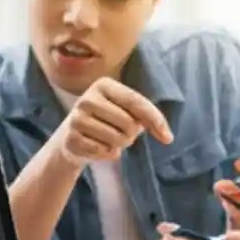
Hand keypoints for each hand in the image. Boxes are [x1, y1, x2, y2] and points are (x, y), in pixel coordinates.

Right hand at [51, 77, 173, 166]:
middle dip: (132, 134)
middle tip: (122, 133)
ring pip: (117, 140)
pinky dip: (108, 154)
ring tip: (109, 140)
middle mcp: (87, 99)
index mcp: (103, 85)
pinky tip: (98, 147)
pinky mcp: (71, 139)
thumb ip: (145, 117)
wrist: (71, 137)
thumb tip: (166, 136)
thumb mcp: (124, 110)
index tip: (168, 138)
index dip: (155, 120)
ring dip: (120, 145)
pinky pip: (104, 152)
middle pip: (129, 123)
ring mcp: (77, 119)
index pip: (136, 102)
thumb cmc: (106, 121)